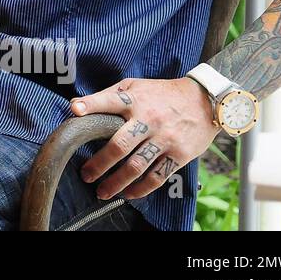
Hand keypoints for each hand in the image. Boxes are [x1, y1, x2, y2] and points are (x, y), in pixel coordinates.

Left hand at [71, 77, 219, 200]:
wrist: (205, 100)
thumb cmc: (162, 93)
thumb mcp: (136, 85)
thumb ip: (109, 95)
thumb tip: (76, 106)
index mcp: (135, 100)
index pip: (109, 101)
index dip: (91, 105)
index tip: (75, 111)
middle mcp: (149, 119)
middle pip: (120, 145)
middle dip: (99, 163)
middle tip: (86, 175)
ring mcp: (165, 138)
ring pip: (136, 166)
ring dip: (116, 182)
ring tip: (102, 191)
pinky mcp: (179, 154)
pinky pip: (157, 176)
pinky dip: (141, 189)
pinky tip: (128, 193)